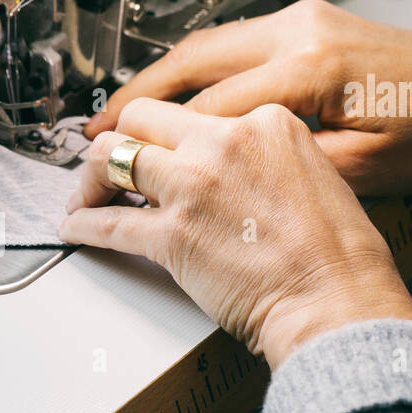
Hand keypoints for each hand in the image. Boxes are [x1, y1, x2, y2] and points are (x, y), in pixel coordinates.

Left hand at [61, 98, 411, 367]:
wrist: (335, 301)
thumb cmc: (336, 255)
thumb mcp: (312, 172)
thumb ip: (261, 156)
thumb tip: (223, 166)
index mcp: (263, 122)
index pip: (192, 111)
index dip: (166, 133)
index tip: (156, 147)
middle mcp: (223, 143)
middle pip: (141, 119)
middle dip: (117, 139)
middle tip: (108, 165)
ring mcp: (192, 186)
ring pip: (112, 157)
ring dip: (91, 178)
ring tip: (86, 196)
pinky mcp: (171, 234)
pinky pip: (108, 221)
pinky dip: (83, 224)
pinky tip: (75, 226)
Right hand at [86, 0, 411, 194]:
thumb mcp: (362, 170)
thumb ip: (283, 165)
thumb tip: (215, 176)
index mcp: (308, 70)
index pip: (205, 107)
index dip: (154, 141)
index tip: (113, 167)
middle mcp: (298, 34)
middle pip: (190, 62)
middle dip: (135, 98)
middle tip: (92, 131)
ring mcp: (303, 22)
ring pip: (206, 46)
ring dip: (160, 80)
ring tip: (120, 114)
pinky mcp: (311, 24)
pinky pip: (234, 43)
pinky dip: (195, 69)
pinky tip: (177, 96)